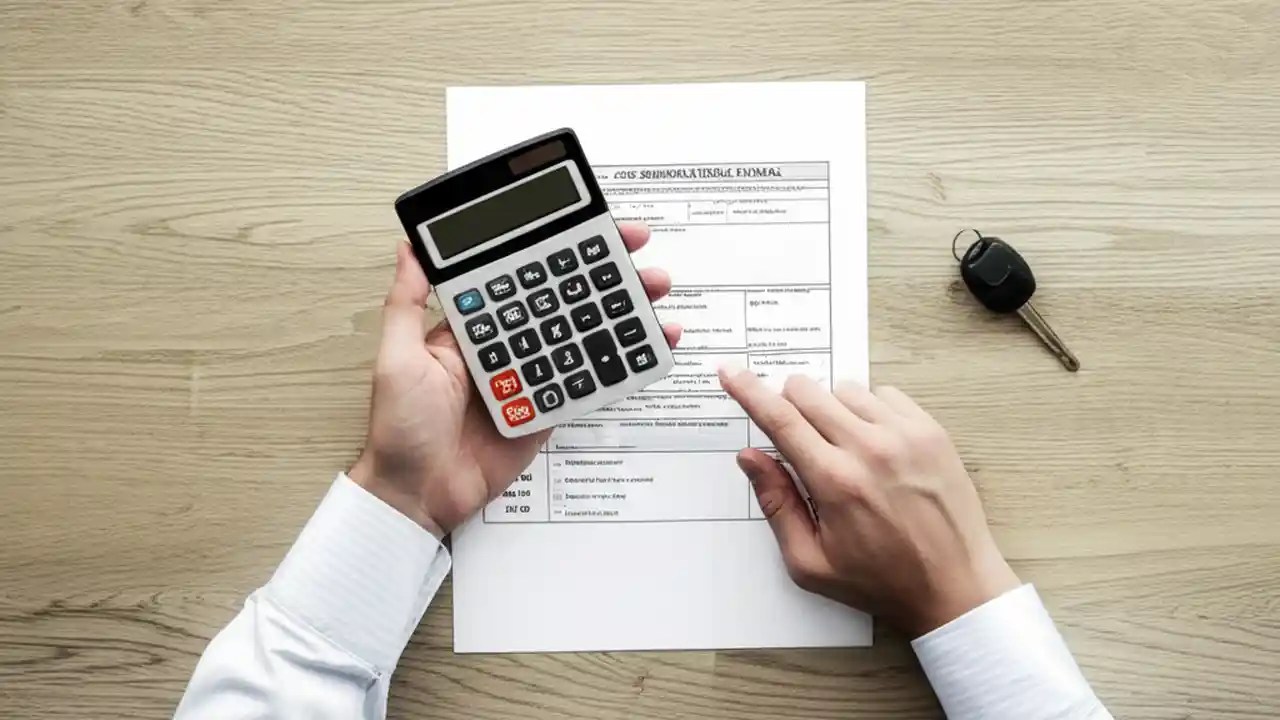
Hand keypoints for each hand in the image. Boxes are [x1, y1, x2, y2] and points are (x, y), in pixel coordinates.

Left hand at [351, 222, 680, 536]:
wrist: (419, 495)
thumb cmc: (399, 429)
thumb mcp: (396, 358)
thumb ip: (406, 304)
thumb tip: (409, 249)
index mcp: (472, 326)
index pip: (521, 276)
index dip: (556, 251)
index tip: (587, 229)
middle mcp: (505, 346)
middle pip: (562, 300)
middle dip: (603, 275)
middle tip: (637, 258)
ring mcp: (529, 377)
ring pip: (582, 335)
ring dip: (619, 313)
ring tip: (652, 295)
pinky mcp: (546, 410)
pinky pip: (585, 382)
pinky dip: (617, 365)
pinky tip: (643, 347)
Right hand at [719, 370, 1019, 635]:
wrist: (955, 586)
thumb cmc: (880, 580)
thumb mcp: (810, 562)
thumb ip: (776, 504)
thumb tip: (750, 457)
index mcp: (835, 482)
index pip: (780, 419)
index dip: (749, 391)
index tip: (731, 372)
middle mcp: (869, 449)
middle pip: (808, 392)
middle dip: (788, 402)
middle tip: (794, 431)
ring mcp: (905, 435)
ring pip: (845, 389)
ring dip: (831, 408)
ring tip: (841, 446)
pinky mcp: (931, 431)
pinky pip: (885, 393)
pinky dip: (869, 408)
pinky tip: (873, 441)